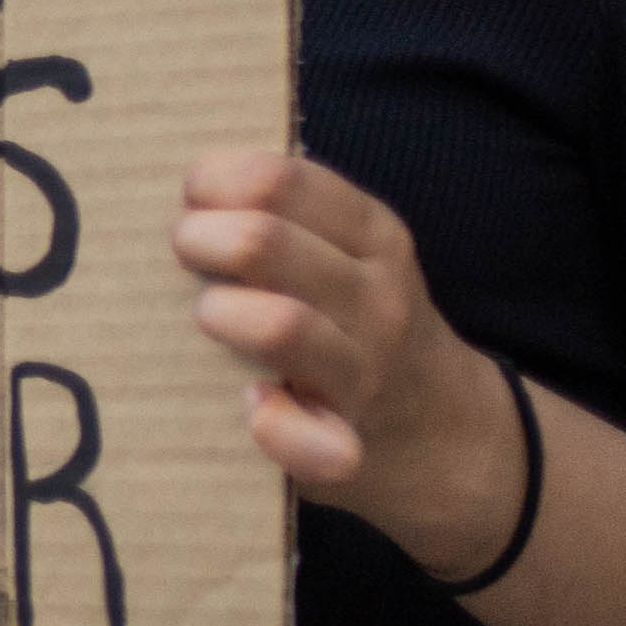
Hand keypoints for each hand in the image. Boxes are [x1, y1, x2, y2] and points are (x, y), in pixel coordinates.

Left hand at [174, 151, 527, 570]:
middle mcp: (376, 296)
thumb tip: (191, 183)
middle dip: (198, 241)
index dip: (214, 183)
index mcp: (373, 233)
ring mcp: (366, 369)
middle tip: (184, 255)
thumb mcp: (349, 247)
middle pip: (264, 243)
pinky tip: (255, 406)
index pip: (280, 182)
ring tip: (207, 315)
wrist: (441, 424)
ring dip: (222, 314)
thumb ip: (289, 211)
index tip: (194, 201)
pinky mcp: (350, 443)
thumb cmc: (356, 317)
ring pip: (282, 325)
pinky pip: (313, 442)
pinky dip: (274, 426)